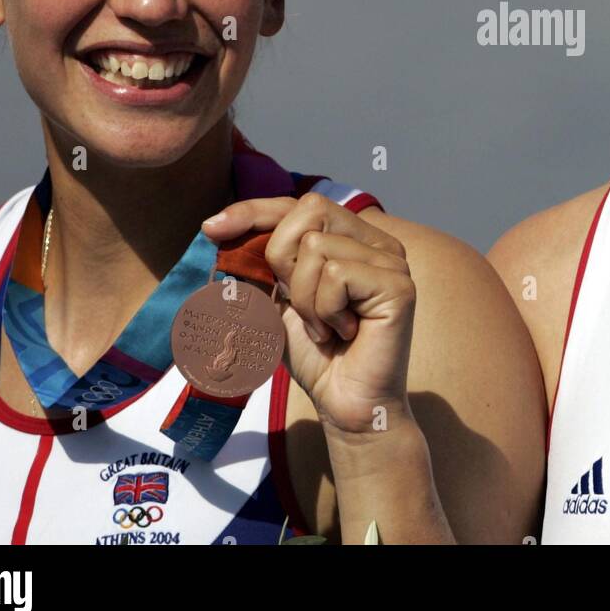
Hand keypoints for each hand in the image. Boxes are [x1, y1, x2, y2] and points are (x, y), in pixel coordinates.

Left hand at [201, 193, 414, 434]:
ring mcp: (392, 260)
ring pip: (317, 247)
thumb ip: (260, 262)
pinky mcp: (398, 284)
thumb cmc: (315, 355)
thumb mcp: (275, 300)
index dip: (254, 210)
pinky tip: (342, 333)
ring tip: (324, 327)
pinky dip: (324, 309)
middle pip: (309, 210)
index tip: (211, 229)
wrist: (345, 405)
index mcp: (352, 238)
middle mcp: (377, 241)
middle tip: (296, 303)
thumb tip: (219, 230)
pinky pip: (336, 274)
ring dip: (304, 298)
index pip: (299, 204)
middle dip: (282, 258)